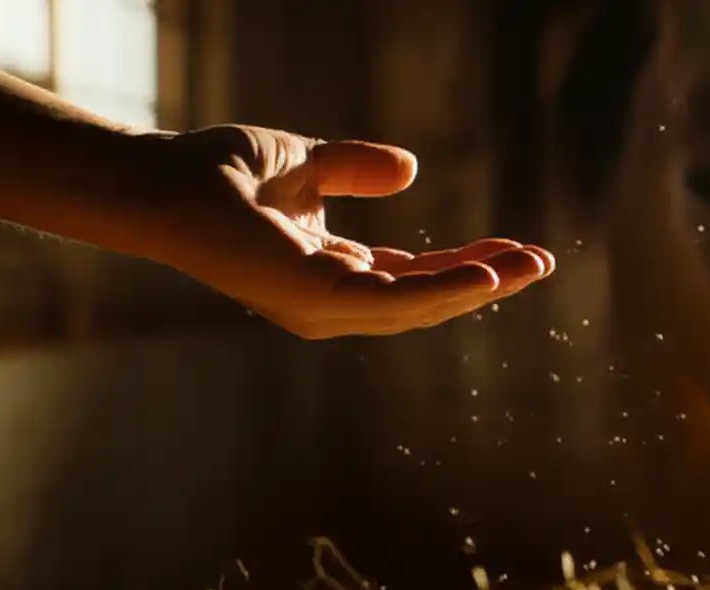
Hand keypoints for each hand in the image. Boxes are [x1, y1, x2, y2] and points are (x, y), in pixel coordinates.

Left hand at [142, 125, 554, 338]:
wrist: (165, 180)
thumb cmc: (219, 173)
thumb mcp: (306, 162)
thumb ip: (355, 168)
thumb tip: (412, 169)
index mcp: (334, 271)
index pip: (414, 277)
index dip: (466, 265)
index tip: (516, 249)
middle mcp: (333, 300)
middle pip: (427, 298)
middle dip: (487, 280)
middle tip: (543, 262)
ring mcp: (325, 307)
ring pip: (421, 306)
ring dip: (481, 287)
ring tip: (531, 265)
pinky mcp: (316, 299)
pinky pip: (396, 301)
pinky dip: (445, 292)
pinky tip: (488, 276)